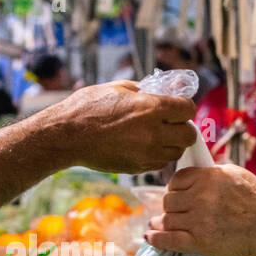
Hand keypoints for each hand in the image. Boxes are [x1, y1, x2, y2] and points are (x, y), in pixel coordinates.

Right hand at [40, 81, 196, 173]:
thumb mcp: (119, 88)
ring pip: (176, 152)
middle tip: (170, 123)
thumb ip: (146, 89)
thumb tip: (165, 88)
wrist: (67, 135)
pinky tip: (144, 146)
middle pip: (189, 135)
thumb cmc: (88, 108)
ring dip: (171, 143)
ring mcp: (146, 153)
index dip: (183, 107)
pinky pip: (160, 163)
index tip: (175, 107)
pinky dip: (157, 156)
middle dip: (182, 128)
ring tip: (156, 135)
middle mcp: (154, 132)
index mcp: (152, 108)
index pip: (188, 109)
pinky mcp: (137, 167)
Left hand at [145, 163, 255, 255]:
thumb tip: (193, 173)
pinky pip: (169, 239)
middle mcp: (201, 197)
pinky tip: (150, 236)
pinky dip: (156, 238)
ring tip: (159, 224)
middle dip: (170, 206)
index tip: (178, 194)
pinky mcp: (200, 242)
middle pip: (169, 200)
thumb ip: (212, 173)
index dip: (175, 187)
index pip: (176, 180)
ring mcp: (199, 220)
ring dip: (162, 222)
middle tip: (175, 211)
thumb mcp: (236, 174)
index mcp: (209, 177)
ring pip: (167, 219)